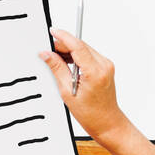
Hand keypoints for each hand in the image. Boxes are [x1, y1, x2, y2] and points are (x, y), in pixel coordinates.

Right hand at [40, 29, 130, 144]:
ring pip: (84, 49)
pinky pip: (88, 55)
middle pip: (80, 45)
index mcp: (95, 72)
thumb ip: (57, 68)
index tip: (53, 32)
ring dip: (69, 51)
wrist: (107, 122)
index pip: (78, 46)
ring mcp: (106, 66)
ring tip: (57, 61)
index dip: (63, 36)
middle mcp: (104, 66)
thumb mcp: (67, 91)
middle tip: (48, 51)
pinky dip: (76, 56)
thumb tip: (47, 54)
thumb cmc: (91, 113)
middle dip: (63, 45)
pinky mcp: (105, 67)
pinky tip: (67, 64)